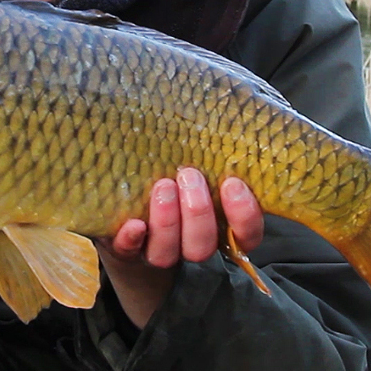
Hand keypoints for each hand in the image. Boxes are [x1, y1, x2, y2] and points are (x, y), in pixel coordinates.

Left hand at [97, 169, 263, 328]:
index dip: (244, 216)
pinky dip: (132, 239)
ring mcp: (157, 251)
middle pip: (202, 246)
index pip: (245, 236)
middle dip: (198, 212)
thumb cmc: (174, 173)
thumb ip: (210, 153)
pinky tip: (135, 224)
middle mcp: (189, 245)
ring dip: (168, 222)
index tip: (233, 184)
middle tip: (190, 176)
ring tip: (163, 186)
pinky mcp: (124, 249)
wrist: (127, 207)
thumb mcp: (197, 162)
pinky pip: (128, 252)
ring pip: (167, 254)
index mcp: (218, 228)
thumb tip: (227, 117)